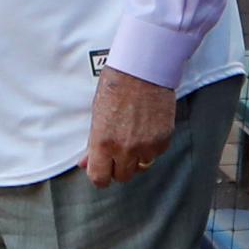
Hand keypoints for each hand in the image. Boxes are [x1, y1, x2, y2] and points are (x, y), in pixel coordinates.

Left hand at [80, 66, 175, 186]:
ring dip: (136, 158)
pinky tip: (146, 128)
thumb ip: (92, 142)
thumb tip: (84, 162)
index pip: (99, 178)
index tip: (102, 169)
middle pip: (122, 176)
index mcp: (103, 143)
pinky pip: (155, 154)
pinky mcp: (163, 140)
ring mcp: (146, 146)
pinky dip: (151, 147)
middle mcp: (125, 149)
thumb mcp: (96, 115)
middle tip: (118, 150)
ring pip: (141, 166)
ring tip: (133, 136)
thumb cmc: (115, 86)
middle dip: (118, 166)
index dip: (100, 175)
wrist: (143, 70)